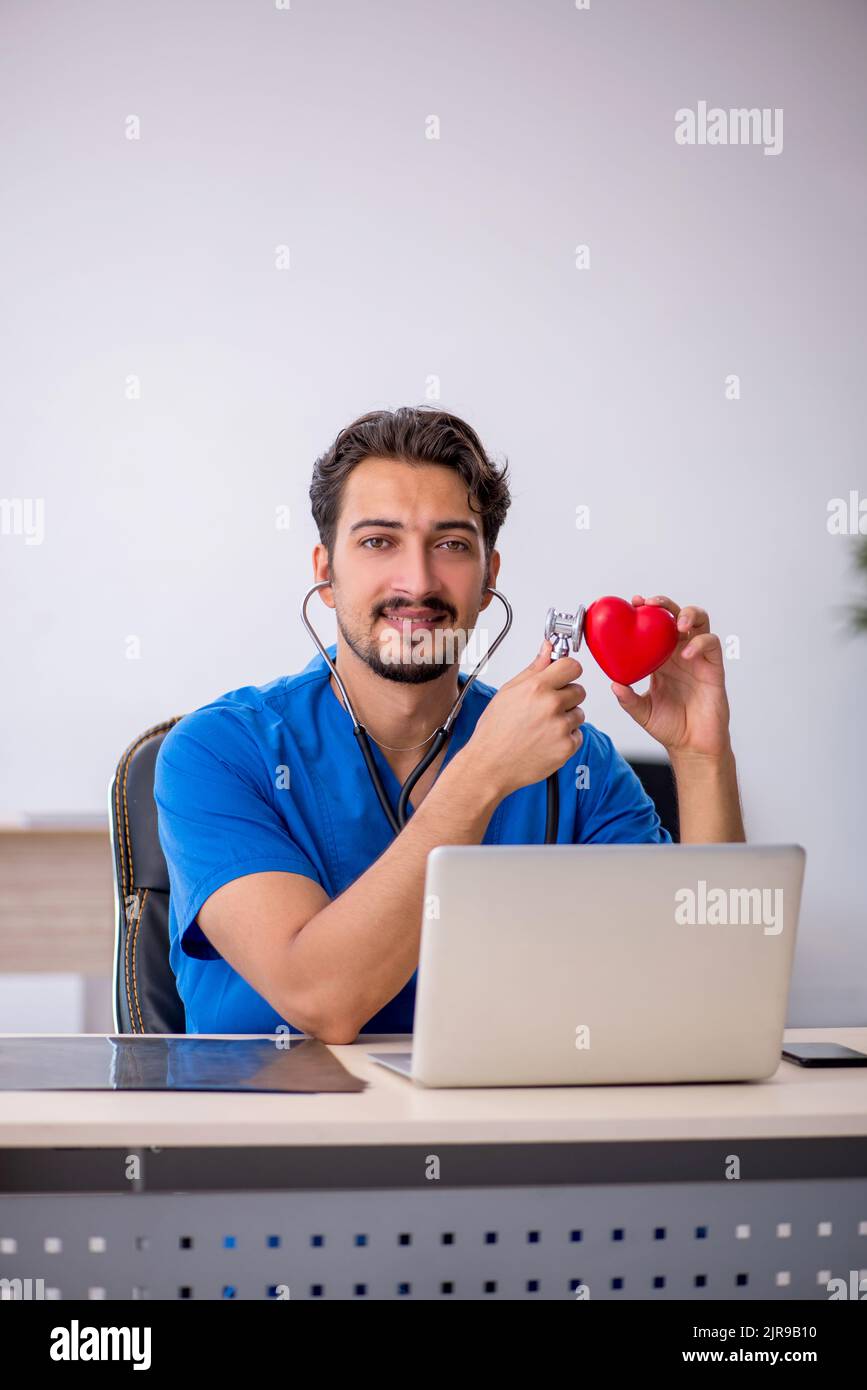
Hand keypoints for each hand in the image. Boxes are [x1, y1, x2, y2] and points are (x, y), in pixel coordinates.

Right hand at [465, 638, 585, 796]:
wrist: (489, 765)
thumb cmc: (494, 731)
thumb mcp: (508, 692)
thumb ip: (533, 669)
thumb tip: (547, 649)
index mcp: (536, 688)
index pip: (572, 666)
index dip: (567, 671)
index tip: (562, 677)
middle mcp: (551, 706)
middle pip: (579, 690)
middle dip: (566, 697)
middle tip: (546, 709)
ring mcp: (560, 728)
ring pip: (579, 714)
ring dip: (566, 719)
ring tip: (542, 727)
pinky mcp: (566, 747)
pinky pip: (578, 735)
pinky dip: (566, 738)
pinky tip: (546, 741)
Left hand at [610, 595, 731, 760]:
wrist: (692, 745)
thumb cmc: (670, 726)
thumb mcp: (642, 712)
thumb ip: (628, 699)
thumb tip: (614, 684)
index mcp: (660, 659)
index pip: (654, 627)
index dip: (645, 612)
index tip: (633, 603)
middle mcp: (679, 653)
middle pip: (676, 615)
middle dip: (665, 604)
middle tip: (650, 604)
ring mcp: (698, 658)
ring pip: (700, 622)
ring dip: (688, 614)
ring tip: (677, 623)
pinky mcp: (714, 667)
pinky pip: (710, 644)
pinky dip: (698, 643)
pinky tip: (685, 654)